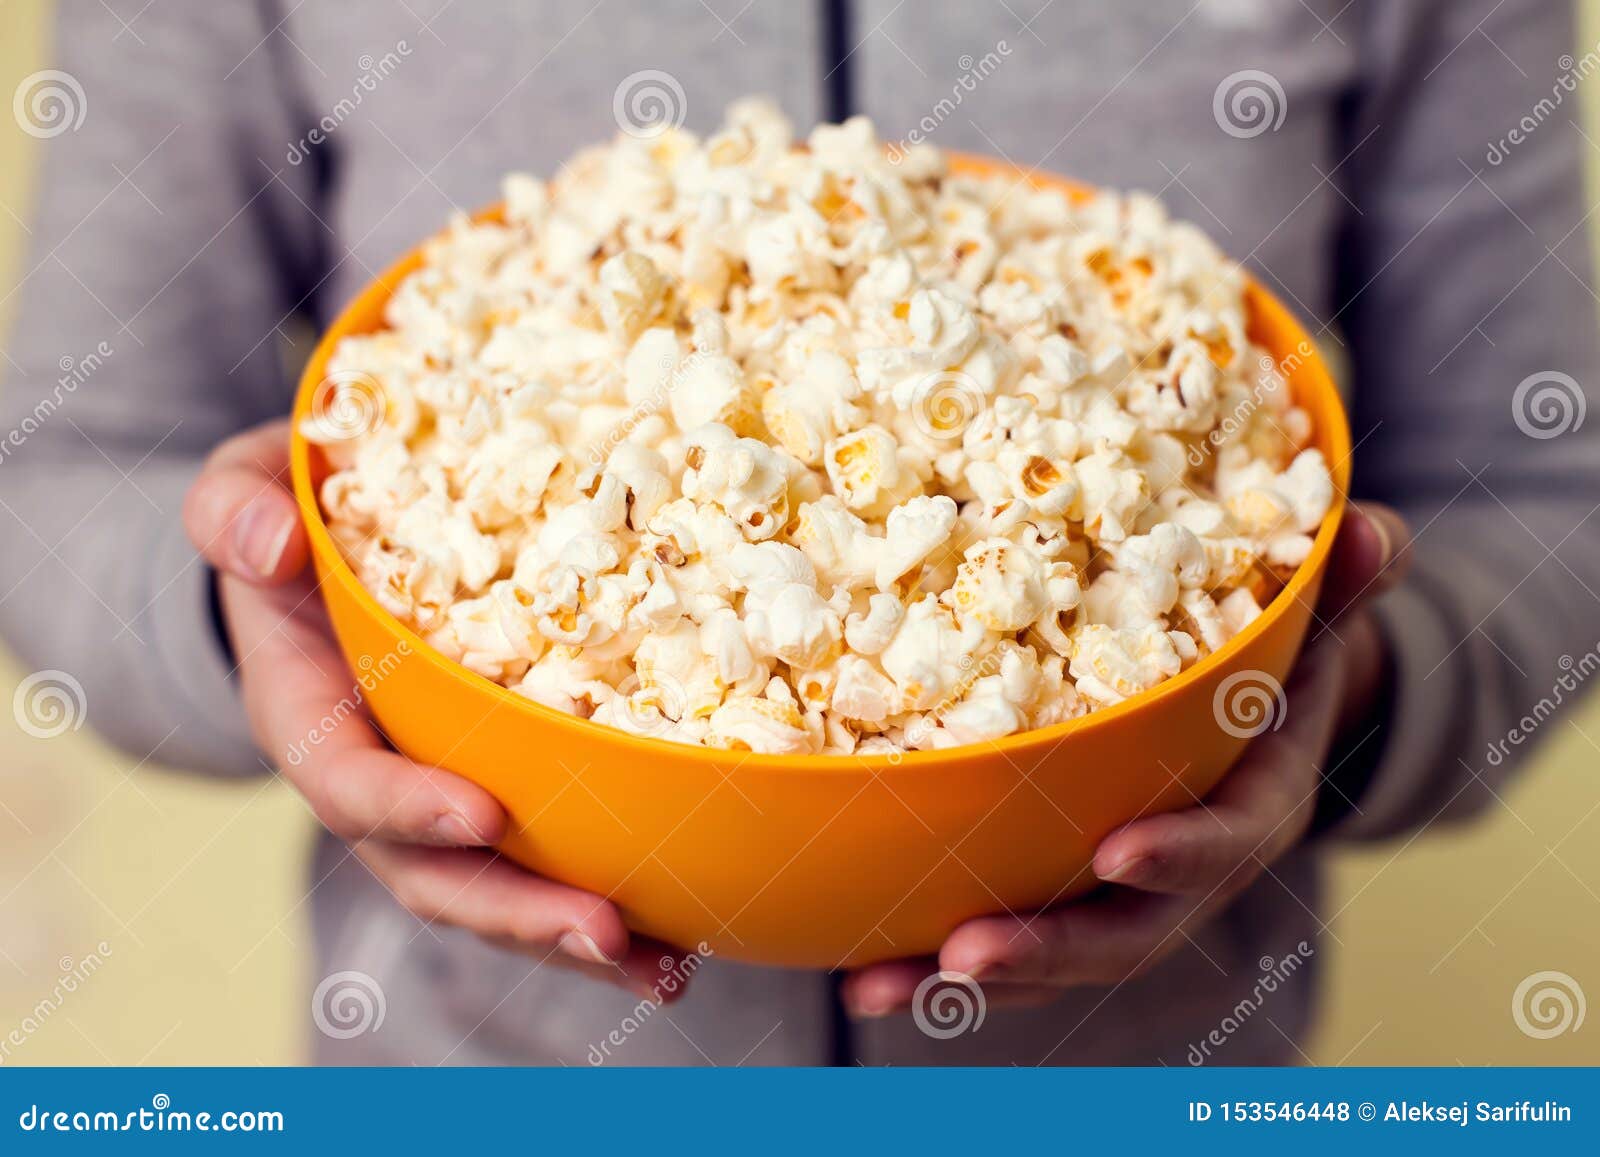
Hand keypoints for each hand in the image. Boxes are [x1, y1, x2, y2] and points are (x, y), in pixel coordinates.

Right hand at [183, 420, 685, 1000]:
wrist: (317, 550)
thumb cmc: (288, 515)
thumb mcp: (244, 492)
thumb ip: (236, 512)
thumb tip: (268, 545)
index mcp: (308, 714)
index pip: (349, 781)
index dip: (408, 807)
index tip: (483, 815)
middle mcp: (375, 778)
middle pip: (436, 875)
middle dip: (517, 912)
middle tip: (607, 932)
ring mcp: (437, 798)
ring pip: (498, 893)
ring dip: (575, 938)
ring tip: (667, 969)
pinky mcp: (497, 794)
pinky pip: (545, 861)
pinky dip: (609, 902)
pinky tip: (684, 934)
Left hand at [843, 502, 1411, 1015]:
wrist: (1256, 717)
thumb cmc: (1276, 658)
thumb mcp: (1315, 619)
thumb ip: (1342, 583)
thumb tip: (1378, 531)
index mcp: (1250, 804)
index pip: (1225, 842)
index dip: (1179, 854)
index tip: (1116, 851)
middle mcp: (1181, 866)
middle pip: (1122, 933)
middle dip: (1046, 949)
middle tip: (965, 956)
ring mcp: (1115, 891)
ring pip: (1047, 951)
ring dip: (963, 976)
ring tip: (877, 985)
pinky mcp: (1056, 891)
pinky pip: (1001, 930)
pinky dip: (929, 958)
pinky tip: (857, 968)